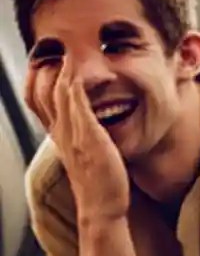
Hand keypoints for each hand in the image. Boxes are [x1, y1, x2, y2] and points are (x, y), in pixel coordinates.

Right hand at [27, 62, 130, 223]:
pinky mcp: (89, 138)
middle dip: (46, 68)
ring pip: (59, 94)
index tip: (46, 61)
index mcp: (60, 137)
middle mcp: (61, 134)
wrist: (102, 209)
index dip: (41, 79)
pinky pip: (78, 105)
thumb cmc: (101, 185)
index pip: (41, 101)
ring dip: (62, 70)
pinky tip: (78, 71)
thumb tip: (93, 128)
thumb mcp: (86, 157)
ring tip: (66, 50)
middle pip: (43, 93)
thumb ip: (84, 140)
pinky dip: (76, 85)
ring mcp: (73, 135)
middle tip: (52, 47)